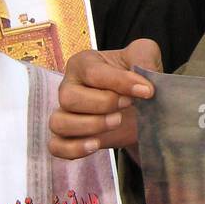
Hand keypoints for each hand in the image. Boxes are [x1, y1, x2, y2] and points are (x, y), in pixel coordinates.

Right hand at [49, 40, 162, 159]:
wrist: (141, 104)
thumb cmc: (137, 75)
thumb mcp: (145, 55)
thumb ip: (145, 57)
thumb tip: (144, 81)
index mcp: (83, 64)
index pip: (92, 73)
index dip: (120, 82)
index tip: (147, 91)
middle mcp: (69, 87)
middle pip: (69, 98)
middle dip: (103, 104)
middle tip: (128, 105)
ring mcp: (65, 113)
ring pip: (59, 123)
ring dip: (90, 126)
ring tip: (117, 122)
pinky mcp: (69, 137)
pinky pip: (57, 146)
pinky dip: (74, 148)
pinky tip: (96, 144)